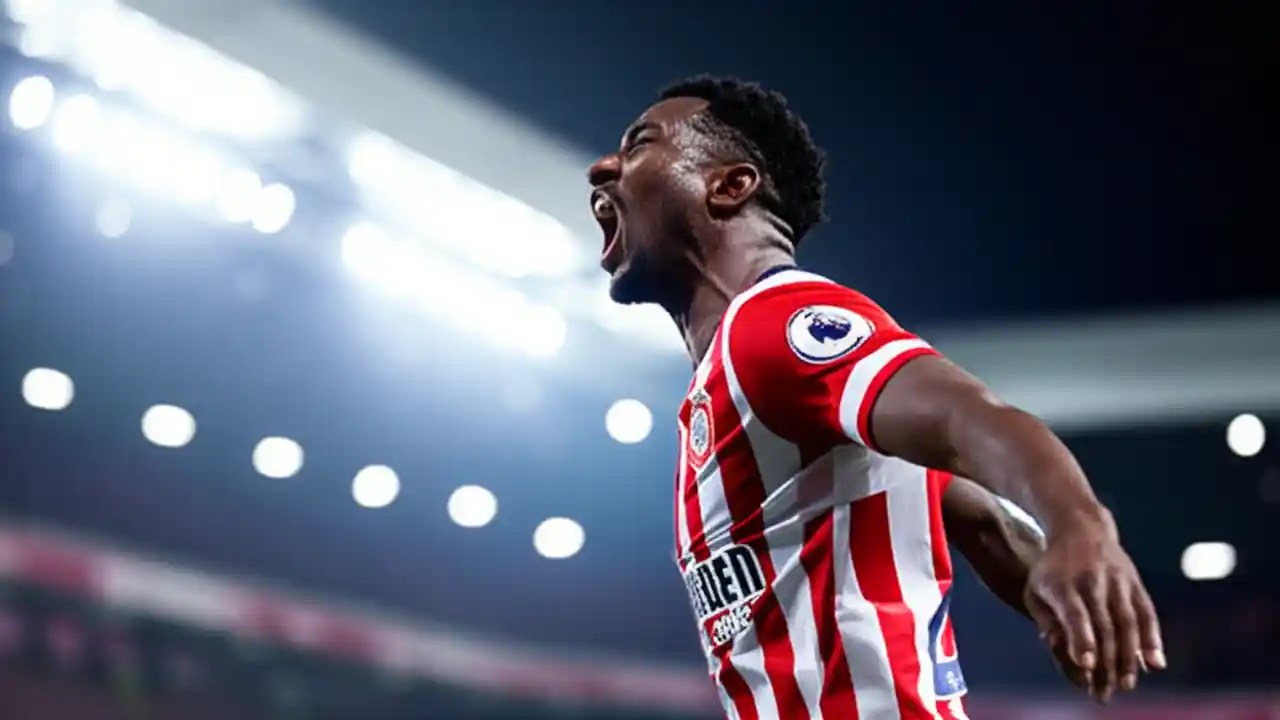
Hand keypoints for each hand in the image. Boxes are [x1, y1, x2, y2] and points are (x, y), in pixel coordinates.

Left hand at [1023, 515, 1165, 702]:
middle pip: (1103, 627)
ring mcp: (1117, 581)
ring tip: (1126, 684)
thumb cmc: (1052, 569)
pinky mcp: (1135, 583)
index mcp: (1062, 584)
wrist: (1080, 528)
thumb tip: (1062, 650)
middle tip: (1104, 693)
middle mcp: (1092, 582)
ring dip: (1129, 657)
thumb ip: (1048, 620)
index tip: (1087, 665)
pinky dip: (1153, 638)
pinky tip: (1155, 663)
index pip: (1075, 614)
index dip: (1082, 639)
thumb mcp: (1036, 590)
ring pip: (1127, 623)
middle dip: (1105, 663)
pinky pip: (1147, 613)